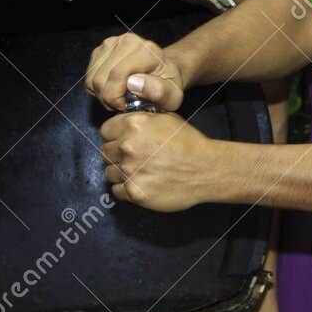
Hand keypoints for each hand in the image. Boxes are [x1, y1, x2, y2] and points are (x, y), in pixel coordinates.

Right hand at [85, 33, 186, 111]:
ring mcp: (111, 43)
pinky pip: (89, 75)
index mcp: (145, 50)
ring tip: (118, 98)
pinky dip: (97, 88)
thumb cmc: (169, 84)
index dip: (115, 98)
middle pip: (100, 78)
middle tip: (121, 105)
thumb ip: (159, 91)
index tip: (124, 107)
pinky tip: (113, 89)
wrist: (164, 69)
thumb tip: (134, 83)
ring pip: (92, 78)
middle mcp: (126, 41)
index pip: (116, 75)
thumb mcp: (173, 94)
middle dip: (107, 99)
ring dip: (101, 94)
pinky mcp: (101, 49)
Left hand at [99, 111, 222, 210]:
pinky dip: (126, 189)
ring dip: (120, 173)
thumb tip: (124, 123)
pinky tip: (141, 184)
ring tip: (139, 173)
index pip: (105, 131)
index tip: (123, 142)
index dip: (115, 136)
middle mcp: (128, 146)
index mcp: (134, 125)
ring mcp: (130, 171)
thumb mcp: (166, 119)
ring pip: (109, 173)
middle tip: (135, 159)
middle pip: (105, 152)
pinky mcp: (134, 192)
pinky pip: (117, 191)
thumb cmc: (190, 144)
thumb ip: (141, 119)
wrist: (206, 170)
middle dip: (117, 155)